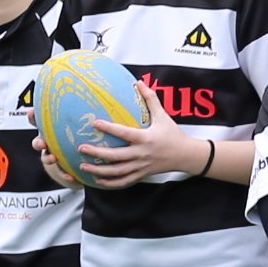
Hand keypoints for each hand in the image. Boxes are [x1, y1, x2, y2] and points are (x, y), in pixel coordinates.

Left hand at [78, 109, 205, 188]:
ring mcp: (140, 166)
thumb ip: (150, 99)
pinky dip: (110, 183)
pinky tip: (98, 180)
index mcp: (145, 138)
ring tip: (83, 166)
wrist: (185, 155)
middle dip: (97, 153)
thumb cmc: (173, 134)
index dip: (109, 128)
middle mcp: (141, 154)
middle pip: (115, 156)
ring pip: (117, 172)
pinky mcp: (141, 175)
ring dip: (99, 170)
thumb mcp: (163, 115)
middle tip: (81, 148)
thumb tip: (139, 83)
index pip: (124, 133)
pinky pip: (124, 181)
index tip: (95, 123)